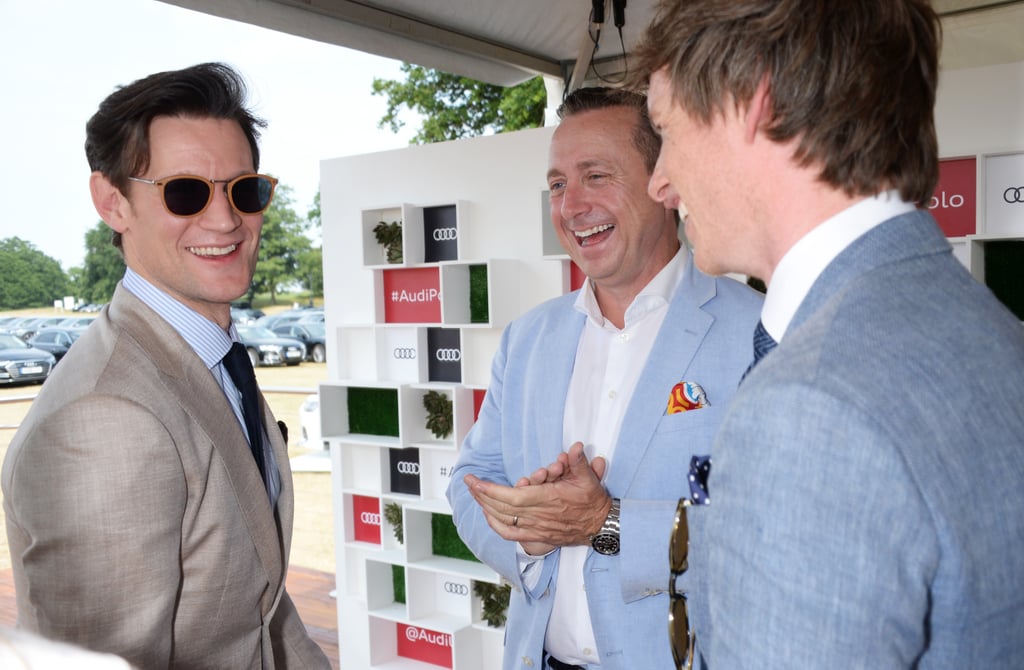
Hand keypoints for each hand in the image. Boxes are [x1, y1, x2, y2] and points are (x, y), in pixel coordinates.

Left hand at [464, 442, 610, 554]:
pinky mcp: (537, 537)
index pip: (513, 496)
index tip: (476, 481)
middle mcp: (539, 515)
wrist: (600, 526)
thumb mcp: (588, 478)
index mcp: (549, 499)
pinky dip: (496, 526)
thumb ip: (578, 462)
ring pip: (504, 520)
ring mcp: (536, 528)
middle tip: (469, 482)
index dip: (491, 490)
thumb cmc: (592, 501)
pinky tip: (487, 516)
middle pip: (502, 508)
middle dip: (482, 495)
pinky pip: (511, 534)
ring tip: (474, 494)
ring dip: (485, 507)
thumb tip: (575, 447)